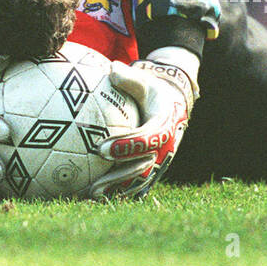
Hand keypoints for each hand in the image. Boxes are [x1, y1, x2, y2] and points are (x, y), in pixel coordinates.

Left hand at [87, 57, 195, 199]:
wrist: (174, 107)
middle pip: (142, 167)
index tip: (100, 148)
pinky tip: (96, 196)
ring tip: (92, 193)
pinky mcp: (154, 171)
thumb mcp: (145, 82)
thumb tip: (111, 69)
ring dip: (117, 190)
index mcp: (165, 126)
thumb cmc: (152, 92)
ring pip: (140, 181)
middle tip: (94, 181)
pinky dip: (119, 192)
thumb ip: (129, 78)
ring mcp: (161, 162)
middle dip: (119, 176)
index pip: (145, 139)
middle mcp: (166, 148)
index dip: (124, 146)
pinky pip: (137, 185)